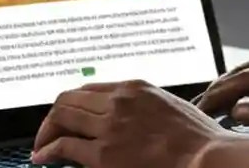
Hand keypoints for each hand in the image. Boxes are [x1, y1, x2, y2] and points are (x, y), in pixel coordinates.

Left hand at [31, 80, 248, 167]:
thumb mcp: (170, 107)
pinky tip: (43, 159)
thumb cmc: (199, 139)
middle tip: (49, 132)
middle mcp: (119, 101)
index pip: (91, 89)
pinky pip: (64, 147)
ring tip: (42, 147)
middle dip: (54, 116)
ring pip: (62, 117)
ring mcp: (110, 126)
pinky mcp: (103, 154)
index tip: (69, 117)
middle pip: (69, 99)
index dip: (74, 104)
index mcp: (136, 88)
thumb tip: (130, 120)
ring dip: (46, 132)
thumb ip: (145, 108)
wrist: (206, 158)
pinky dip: (47, 152)